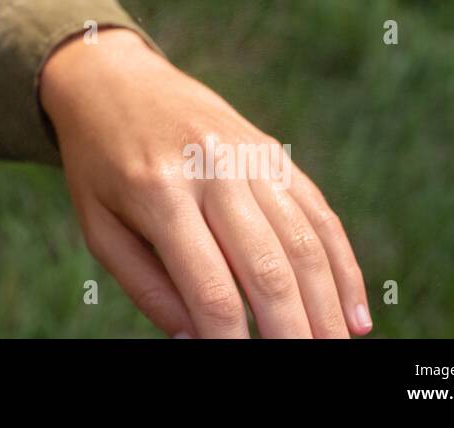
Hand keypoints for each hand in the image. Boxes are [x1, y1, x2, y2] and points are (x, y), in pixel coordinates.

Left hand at [40, 29, 370, 337]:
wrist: (112, 79)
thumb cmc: (99, 165)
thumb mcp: (99, 226)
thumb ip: (147, 287)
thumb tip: (196, 340)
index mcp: (158, 192)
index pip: (209, 287)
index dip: (231, 341)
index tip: (243, 368)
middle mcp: (211, 169)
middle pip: (268, 269)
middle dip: (293, 333)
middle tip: (311, 373)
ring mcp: (248, 155)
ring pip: (305, 242)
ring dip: (328, 308)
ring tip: (338, 351)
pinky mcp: (272, 151)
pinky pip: (319, 212)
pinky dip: (343, 266)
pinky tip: (354, 314)